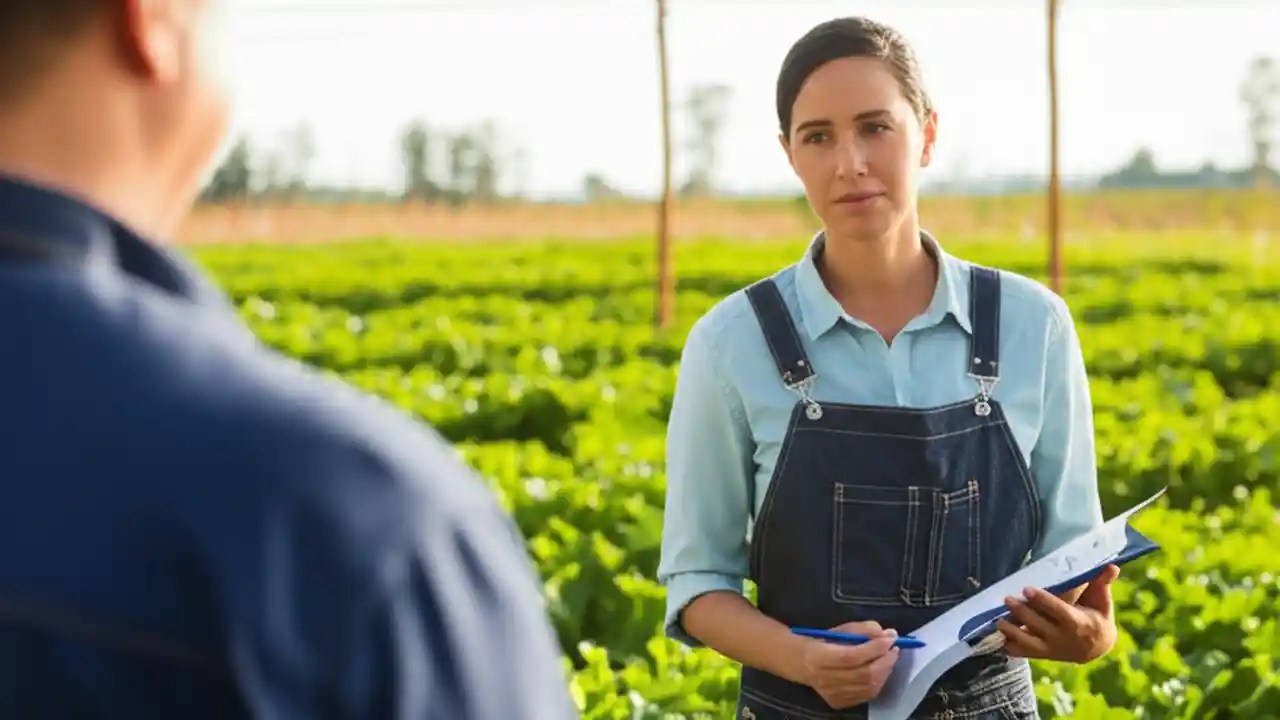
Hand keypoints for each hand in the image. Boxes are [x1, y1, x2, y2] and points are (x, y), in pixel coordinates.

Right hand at [797, 621, 900, 709]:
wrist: (800, 663)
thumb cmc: (822, 643)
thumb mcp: (840, 630)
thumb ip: (863, 629)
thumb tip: (887, 634)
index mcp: (821, 657)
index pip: (853, 656)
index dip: (875, 648)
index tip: (891, 637)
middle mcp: (826, 679)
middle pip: (864, 674)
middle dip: (885, 660)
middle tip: (894, 649)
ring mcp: (833, 694)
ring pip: (868, 687)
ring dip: (884, 672)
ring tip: (888, 659)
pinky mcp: (838, 702)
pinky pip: (866, 696)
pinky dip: (878, 683)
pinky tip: (879, 672)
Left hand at [996, 564, 1119, 662]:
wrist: (1096, 648)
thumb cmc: (1097, 616)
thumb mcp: (1103, 601)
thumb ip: (1102, 583)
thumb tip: (1112, 565)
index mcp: (1079, 622)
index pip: (1059, 611)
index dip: (1043, 601)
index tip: (1027, 589)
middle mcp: (1063, 638)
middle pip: (1039, 625)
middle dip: (1022, 612)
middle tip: (1007, 598)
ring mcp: (1051, 648)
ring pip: (1028, 643)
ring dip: (1012, 632)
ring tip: (998, 620)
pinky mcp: (1042, 654)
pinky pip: (1024, 653)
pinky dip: (1009, 647)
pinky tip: (998, 637)